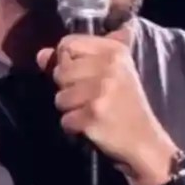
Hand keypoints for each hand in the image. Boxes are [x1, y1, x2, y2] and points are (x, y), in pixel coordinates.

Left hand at [36, 33, 177, 184]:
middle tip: (92, 98)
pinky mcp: (93, 115)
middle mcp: (109, 66)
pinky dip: (74, 127)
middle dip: (68, 89)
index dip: (67, 62)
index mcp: (114, 51)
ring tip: (92, 112)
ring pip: (59, 97)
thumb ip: (74, 58)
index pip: (68, 44)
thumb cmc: (124, 104)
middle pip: (60, 72)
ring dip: (71, 110)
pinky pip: (65, 119)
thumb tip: (40, 55)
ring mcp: (100, 91)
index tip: (84, 76)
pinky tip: (92, 126)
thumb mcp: (110, 72)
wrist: (144, 140)